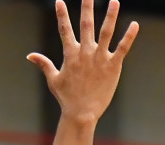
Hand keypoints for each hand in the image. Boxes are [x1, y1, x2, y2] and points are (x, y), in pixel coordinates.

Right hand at [29, 0, 138, 124]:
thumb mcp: (53, 79)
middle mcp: (85, 53)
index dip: (62, 15)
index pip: (64, 29)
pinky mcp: (113, 67)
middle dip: (87, 7)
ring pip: (106, 32)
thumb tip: (30, 55)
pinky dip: (128, 37)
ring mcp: (100, 59)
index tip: (59, 1)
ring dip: (110, 16)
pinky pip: (122, 48)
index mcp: (70, 54)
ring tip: (115, 1)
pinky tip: (134, 25)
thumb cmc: (67, 98)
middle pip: (86, 25)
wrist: (82, 113)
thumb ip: (44, 64)